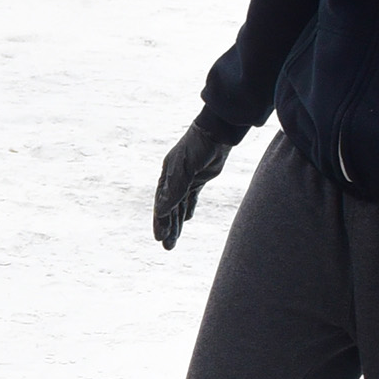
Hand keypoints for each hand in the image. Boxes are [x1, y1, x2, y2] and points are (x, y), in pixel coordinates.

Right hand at [154, 118, 236, 248]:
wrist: (217, 133)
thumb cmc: (198, 147)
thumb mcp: (185, 169)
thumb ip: (175, 190)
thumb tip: (162, 211)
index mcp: (167, 176)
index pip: (162, 203)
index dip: (160, 221)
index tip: (160, 237)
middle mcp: (174, 179)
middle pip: (169, 208)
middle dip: (167, 227)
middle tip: (166, 246)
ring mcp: (187, 179)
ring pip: (180, 206)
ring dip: (177, 223)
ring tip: (174, 241)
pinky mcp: (200, 178)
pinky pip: (191, 198)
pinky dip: (188, 208)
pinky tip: (187, 220)